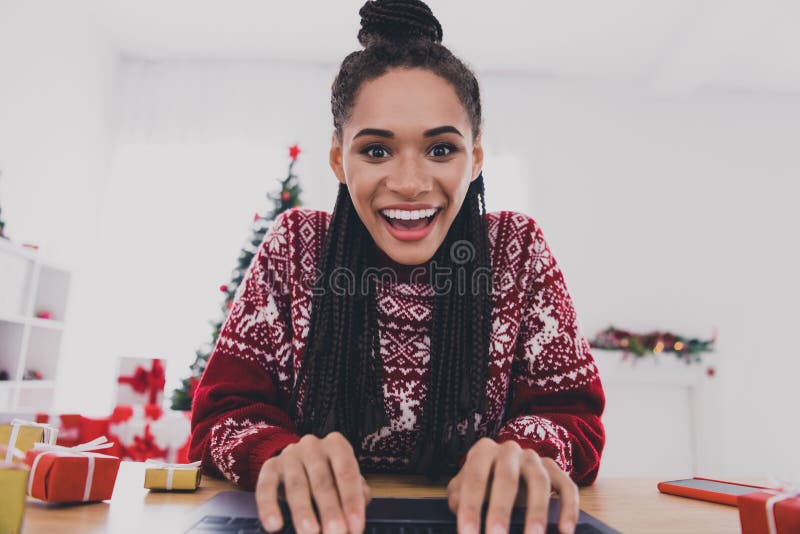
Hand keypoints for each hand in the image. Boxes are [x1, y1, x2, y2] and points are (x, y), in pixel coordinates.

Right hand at [256, 431, 371, 533]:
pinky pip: (266, 488)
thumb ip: (356, 493)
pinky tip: (274, 525)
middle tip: (336, 533)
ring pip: (296, 485)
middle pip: (322, 480)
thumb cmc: (329, 473)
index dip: (352, 502)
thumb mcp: (345, 478)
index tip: (355, 527)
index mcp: (337, 445)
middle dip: (330, 510)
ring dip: (303, 512)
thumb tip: (358, 513)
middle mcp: (313, 446)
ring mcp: (290, 455)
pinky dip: (268, 507)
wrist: (297, 460)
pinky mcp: (269, 467)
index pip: (347, 473)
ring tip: (310, 532)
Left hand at [447, 438, 578, 533]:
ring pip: (539, 481)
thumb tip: (462, 515)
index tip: (468, 533)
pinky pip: (567, 487)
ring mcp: (535, 459)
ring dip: (536, 512)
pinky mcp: (556, 470)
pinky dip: (568, 509)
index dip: (470, 507)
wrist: (508, 468)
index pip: (474, 478)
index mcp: (483, 452)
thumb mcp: (464, 488)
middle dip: (501, 510)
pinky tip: (565, 531)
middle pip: (506, 478)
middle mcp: (509, 450)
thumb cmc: (482, 483)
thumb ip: (459, 499)